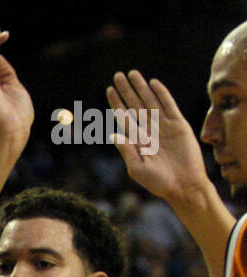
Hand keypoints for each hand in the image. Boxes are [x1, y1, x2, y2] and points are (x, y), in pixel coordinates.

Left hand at [107, 71, 209, 203]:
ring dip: (141, 88)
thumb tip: (113, 135)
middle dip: (127, 91)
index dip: (117, 104)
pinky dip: (161, 94)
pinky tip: (152, 83)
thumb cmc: (159, 183)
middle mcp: (150, 131)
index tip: (109, 90)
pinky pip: (169, 105)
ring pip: (150, 102)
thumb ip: (127, 150)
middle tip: (118, 76)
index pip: (125, 118)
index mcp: (139, 142)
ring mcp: (164, 126)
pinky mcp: (179, 124)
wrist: (184, 185)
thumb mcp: (137, 168)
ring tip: (132, 74)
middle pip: (136, 106)